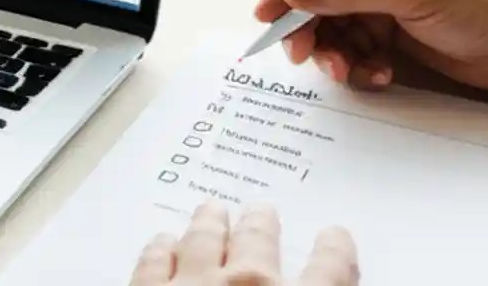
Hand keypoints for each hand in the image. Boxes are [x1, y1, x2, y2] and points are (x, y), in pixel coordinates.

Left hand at [129, 201, 356, 285]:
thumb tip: (330, 279)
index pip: (329, 271)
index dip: (333, 252)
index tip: (334, 237)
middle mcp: (249, 285)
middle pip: (258, 243)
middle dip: (259, 224)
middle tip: (260, 210)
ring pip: (203, 240)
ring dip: (208, 223)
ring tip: (212, 210)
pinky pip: (153, 266)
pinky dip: (158, 251)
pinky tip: (162, 243)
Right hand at [253, 0, 487, 90]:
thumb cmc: (480, 5)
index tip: (265, 12)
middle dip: (306, 28)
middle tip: (299, 54)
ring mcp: (380, 6)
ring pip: (330, 30)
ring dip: (332, 53)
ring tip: (347, 71)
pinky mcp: (387, 37)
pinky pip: (351, 52)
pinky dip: (358, 67)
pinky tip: (380, 74)